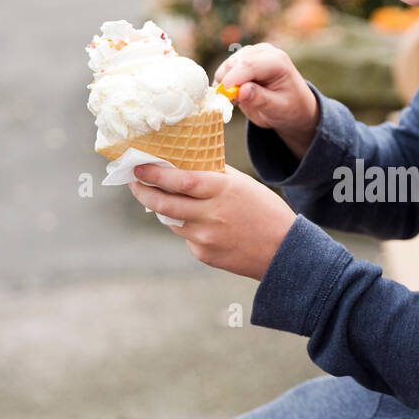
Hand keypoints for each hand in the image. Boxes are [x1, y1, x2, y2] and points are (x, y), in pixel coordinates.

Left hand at [128, 163, 294, 279]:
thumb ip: (215, 174)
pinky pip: (186, 237)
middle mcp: (210, 215)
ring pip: (172, 220)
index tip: (137, 167)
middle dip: (143, 191)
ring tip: (172, 201)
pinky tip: (206, 227)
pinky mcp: (204, 255)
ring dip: (167, 209)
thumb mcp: (244, 184)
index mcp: (222, 191)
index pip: (179, 181)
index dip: (154, 174)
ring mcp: (205, 238)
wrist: (284, 252)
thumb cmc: (266, 212)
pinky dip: (188, 228)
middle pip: (164, 203)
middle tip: (134, 182)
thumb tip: (184, 162)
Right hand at [213, 43, 318, 158]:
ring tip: (232, 103)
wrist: (294, 105)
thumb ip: (260, 99)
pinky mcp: (242, 60)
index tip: (223, 96)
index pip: (249, 65)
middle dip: (226, 83)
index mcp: (277, 61)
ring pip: (227, 66)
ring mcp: (252, 54)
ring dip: (223, 84)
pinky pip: (225, 70)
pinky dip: (223, 84)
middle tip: (227, 105)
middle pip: (235, 63)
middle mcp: (263, 52)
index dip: (233, 79)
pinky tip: (231, 97)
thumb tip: (241, 91)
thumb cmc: (289, 107)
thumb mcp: (278, 108)